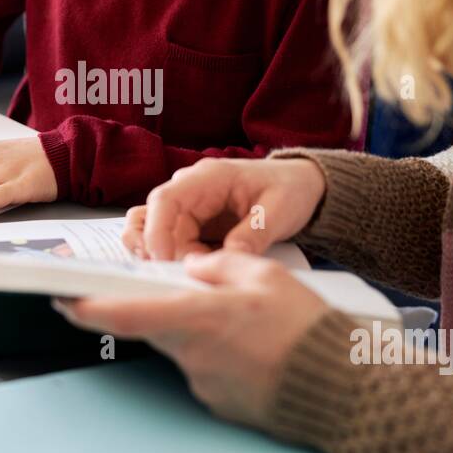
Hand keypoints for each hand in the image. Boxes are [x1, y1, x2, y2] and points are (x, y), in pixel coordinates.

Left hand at [56, 250, 331, 428]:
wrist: (342, 389)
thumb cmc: (307, 329)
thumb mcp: (267, 275)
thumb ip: (221, 265)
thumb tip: (194, 266)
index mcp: (198, 318)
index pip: (127, 314)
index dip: (89, 309)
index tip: (64, 301)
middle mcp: (192, 355)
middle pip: (156, 328)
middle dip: (164, 310)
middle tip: (198, 298)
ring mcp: (204, 384)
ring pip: (185, 348)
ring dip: (202, 333)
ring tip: (251, 326)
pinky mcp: (219, 404)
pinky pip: (207, 370)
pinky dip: (222, 357)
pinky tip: (257, 350)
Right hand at [121, 157, 326, 260]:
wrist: (298, 187)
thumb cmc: (288, 188)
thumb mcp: (278, 210)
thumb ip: (253, 233)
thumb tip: (230, 258)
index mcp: (207, 178)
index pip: (165, 199)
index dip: (156, 230)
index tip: (162, 259)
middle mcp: (190, 192)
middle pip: (153, 221)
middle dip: (160, 252)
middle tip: (181, 275)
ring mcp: (189, 210)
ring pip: (155, 234)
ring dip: (164, 257)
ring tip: (188, 275)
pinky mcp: (193, 228)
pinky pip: (172, 245)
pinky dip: (178, 262)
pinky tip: (197, 274)